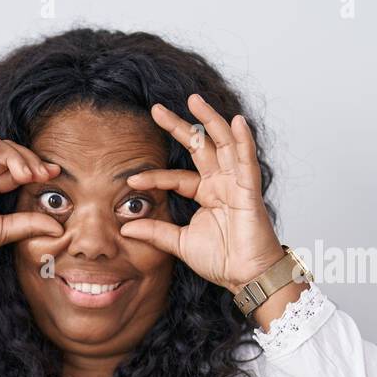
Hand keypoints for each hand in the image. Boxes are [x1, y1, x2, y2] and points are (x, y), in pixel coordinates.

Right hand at [0, 131, 65, 289]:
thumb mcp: (2, 231)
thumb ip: (28, 224)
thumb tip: (58, 226)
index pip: (15, 168)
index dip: (35, 167)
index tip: (54, 174)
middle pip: (6, 153)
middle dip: (27, 160)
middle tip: (42, 174)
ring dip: (11, 153)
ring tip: (24, 172)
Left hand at [119, 94, 285, 292]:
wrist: (245, 277)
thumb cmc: (221, 260)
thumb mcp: (179, 243)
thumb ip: (155, 232)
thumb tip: (125, 227)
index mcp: (206, 193)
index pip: (176, 177)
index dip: (154, 177)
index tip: (131, 180)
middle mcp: (221, 183)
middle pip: (199, 147)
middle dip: (180, 126)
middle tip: (156, 109)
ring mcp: (237, 184)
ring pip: (223, 144)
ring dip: (209, 121)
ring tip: (193, 100)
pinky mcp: (250, 190)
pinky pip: (247, 161)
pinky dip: (243, 141)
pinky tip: (236, 121)